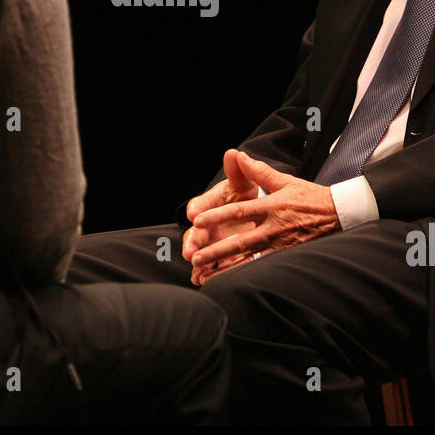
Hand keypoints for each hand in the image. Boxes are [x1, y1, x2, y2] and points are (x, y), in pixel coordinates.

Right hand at [182, 149, 257, 284]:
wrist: (246, 208)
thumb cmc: (240, 193)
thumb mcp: (240, 181)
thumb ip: (237, 170)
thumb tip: (233, 153)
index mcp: (209, 204)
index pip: (200, 204)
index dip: (197, 208)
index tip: (193, 213)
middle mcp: (205, 223)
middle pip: (196, 232)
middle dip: (192, 242)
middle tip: (189, 251)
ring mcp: (210, 240)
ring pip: (200, 252)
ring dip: (198, 261)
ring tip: (196, 272)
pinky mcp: (218, 254)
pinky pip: (213, 265)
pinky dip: (208, 273)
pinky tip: (204, 281)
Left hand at [189, 152, 340, 284]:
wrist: (339, 214)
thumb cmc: (311, 197)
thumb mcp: (286, 181)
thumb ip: (260, 171)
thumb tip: (240, 156)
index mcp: (271, 206)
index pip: (240, 211)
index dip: (217, 216)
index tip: (198, 221)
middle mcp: (274, 228)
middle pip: (240, 242)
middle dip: (217, 251)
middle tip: (195, 257)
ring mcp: (281, 245)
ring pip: (249, 260)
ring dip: (227, 268)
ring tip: (206, 276)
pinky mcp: (288, 256)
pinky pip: (263, 268)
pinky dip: (246, 275)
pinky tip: (231, 283)